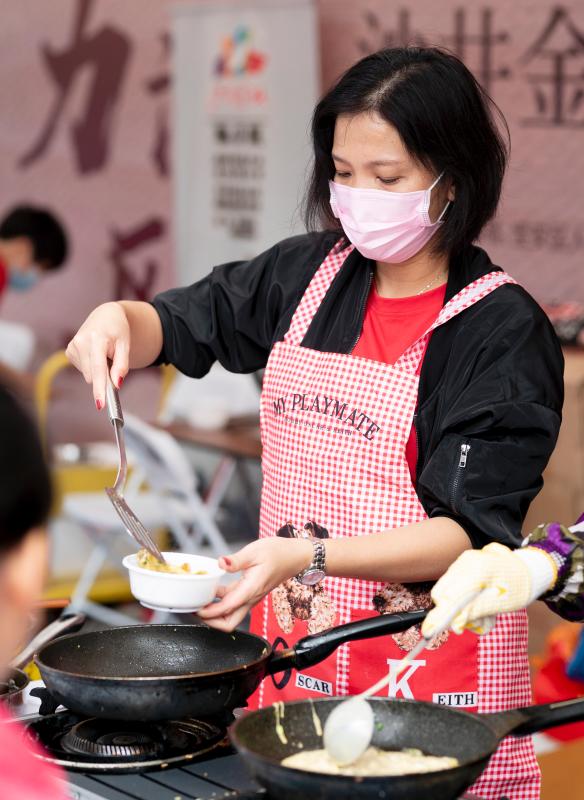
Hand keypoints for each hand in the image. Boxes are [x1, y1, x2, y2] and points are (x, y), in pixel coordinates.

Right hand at [66, 302, 129, 408]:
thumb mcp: (125, 345)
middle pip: (92, 374)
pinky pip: (82, 370)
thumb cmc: (118, 330)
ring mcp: (73, 346)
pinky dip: (91, 367)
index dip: (99, 387)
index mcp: (97, 338)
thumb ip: (122, 365)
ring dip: (98, 371)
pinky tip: (95, 354)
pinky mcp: (69, 351)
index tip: (100, 403)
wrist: (106, 316)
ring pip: (88, 374)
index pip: (98, 367)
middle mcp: (81, 342)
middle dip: (103, 379)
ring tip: (104, 355)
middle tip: (113, 367)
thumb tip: (117, 384)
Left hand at [197, 537, 312, 631]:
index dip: (209, 613)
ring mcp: (250, 597)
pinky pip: (233, 603)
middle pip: (229, 623)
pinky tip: (213, 590)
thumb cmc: (278, 552)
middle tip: (196, 610)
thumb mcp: (255, 551)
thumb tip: (220, 563)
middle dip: (211, 622)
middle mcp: (251, 598)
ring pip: (231, 615)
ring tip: (200, 600)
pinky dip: (221, 601)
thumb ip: (236, 560)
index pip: (227, 608)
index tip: (196, 608)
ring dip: (215, 613)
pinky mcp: (250, 593)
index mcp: (251, 589)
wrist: (294, 556)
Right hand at [422, 543, 531, 636]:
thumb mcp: (501, 603)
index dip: (439, 616)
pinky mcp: (463, 564)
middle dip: (454, 612)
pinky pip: (453, 585)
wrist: (530, 569)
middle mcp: (465, 561)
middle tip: (476, 623)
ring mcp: (463, 561)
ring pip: (447, 590)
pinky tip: (481, 602)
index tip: (428, 632)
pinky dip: (464, 598)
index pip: (449, 596)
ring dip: (462, 607)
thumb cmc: (519, 587)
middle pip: (442, 593)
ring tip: (486, 614)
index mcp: (477, 569)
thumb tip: (454, 624)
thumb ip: (476, 612)